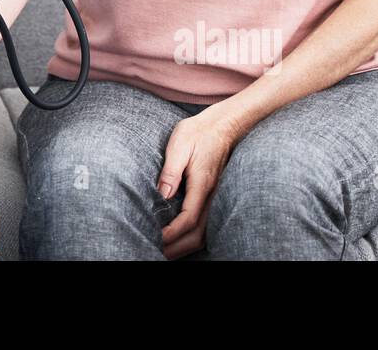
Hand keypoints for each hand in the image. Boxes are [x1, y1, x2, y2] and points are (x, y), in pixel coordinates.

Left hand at [157, 107, 239, 259]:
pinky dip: (193, 236)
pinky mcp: (213, 195)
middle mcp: (211, 195)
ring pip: (204, 232)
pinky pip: (206, 223)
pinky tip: (180, 238)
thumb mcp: (180, 145)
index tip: (156, 238)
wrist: (222, 125)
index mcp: (202, 185)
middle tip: (156, 252)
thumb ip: (170, 170)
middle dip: (178, 247)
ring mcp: (215, 197)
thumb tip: (162, 194)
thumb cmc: (198, 132)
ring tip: (166, 251)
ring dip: (186, 245)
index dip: (172, 233)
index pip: (188, 219)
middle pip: (198, 234)